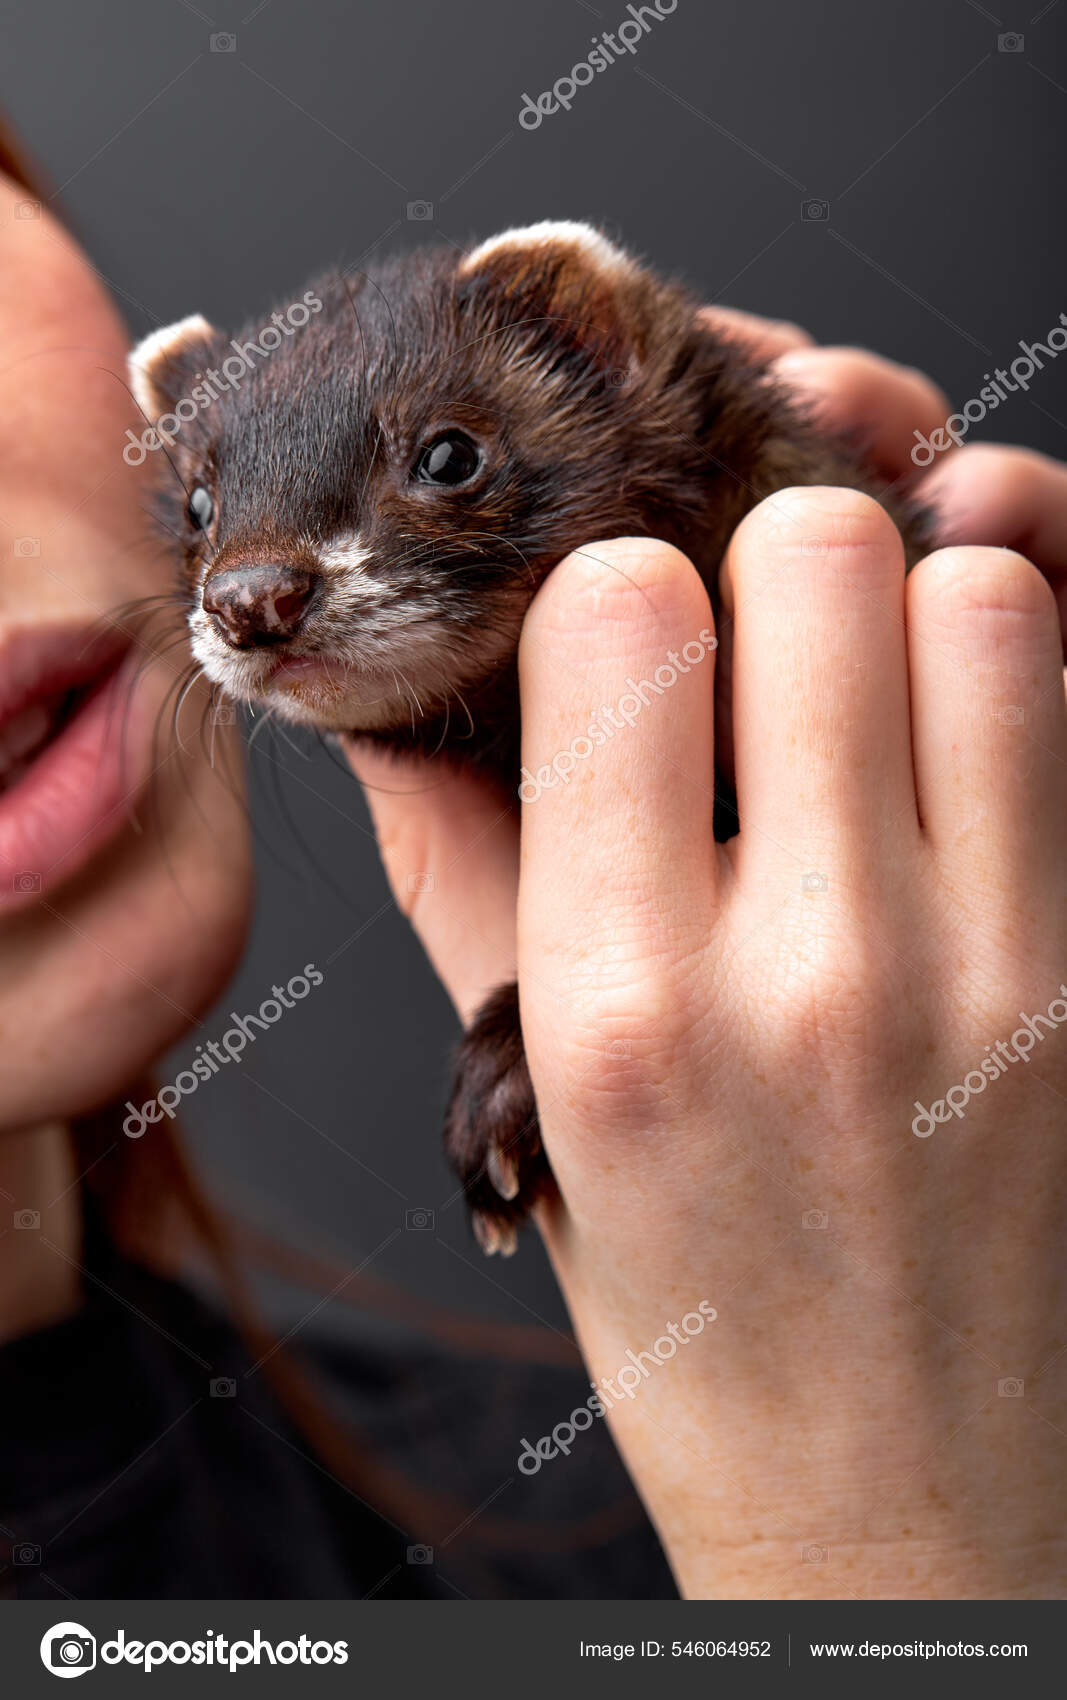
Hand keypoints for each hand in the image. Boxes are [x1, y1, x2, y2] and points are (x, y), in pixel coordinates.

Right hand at [344, 322, 1066, 1598]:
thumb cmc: (708, 1322)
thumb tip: (391, 712)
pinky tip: (953, 755)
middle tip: (759, 644)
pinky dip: (1007, 681)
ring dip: (913, 609)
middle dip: (769, 561)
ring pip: (979, 600)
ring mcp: (985, 970)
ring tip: (870, 696)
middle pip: (817, 560)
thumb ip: (461, 883)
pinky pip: (1063, 706)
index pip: (618, 623)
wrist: (910, 1501)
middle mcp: (808, 973)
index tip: (625, 639)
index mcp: (621, 1009)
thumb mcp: (537, 1123)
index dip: (612, 589)